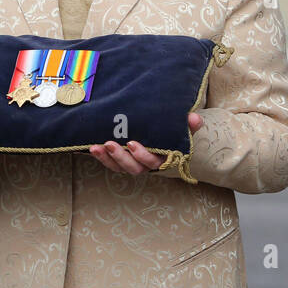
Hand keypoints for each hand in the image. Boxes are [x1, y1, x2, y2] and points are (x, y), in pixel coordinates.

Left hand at [88, 113, 203, 173]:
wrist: (162, 130)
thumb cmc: (172, 130)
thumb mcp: (182, 126)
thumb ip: (189, 124)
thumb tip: (195, 119)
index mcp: (163, 158)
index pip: (153, 162)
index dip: (142, 155)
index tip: (132, 144)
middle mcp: (146, 164)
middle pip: (134, 168)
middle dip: (121, 158)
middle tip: (111, 144)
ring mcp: (133, 163)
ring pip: (119, 167)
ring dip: (107, 158)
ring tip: (96, 147)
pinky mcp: (121, 159)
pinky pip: (110, 162)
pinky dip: (101, 157)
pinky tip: (93, 147)